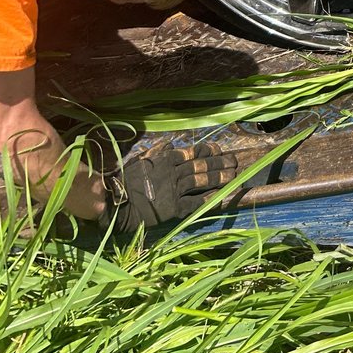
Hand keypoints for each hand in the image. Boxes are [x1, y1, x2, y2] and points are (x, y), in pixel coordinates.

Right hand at [104, 140, 239, 230]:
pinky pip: (197, 202)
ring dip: (220, 178)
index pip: (193, 152)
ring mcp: (175, 189)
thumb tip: (170, 145)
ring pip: (202, 181)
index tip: (220, 150)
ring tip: (234, 175)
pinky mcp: (174, 207)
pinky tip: (222, 196)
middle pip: (202, 165)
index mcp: (166, 159)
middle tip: (234, 161)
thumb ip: (158, 152)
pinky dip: (210, 199)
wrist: (118, 203)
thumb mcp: (142, 160)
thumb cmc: (127, 181)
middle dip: (220, 163)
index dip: (209, 150)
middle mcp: (174, 172)